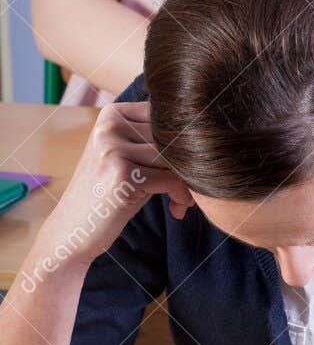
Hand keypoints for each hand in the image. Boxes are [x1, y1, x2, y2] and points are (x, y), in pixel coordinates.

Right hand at [35, 100, 192, 269]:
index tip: (187, 169)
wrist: (72, 231)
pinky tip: (176, 210)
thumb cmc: (110, 194)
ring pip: (176, 157)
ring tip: (183, 202)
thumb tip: (211, 132)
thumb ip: (157, 140)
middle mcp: (111, 125)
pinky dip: (182, 197)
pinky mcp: (122, 175)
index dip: (187, 143)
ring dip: (190, 183)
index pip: (170, 116)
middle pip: (174, 137)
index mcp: (113, 113)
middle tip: (189, 192)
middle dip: (190, 166)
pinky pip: (172, 179)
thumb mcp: (128, 157)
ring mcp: (113, 149)